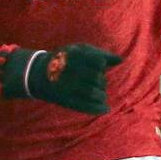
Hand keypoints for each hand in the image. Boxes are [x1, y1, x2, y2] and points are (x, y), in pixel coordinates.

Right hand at [3, 43, 122, 114]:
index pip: (100, 62)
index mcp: (74, 55)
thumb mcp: (80, 50)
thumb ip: (101, 54)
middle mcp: (71, 71)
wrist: (39, 73)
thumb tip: (121, 60)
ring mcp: (68, 87)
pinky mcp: (67, 101)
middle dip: (101, 81)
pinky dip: (99, 108)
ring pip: (96, 93)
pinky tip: (105, 109)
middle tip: (94, 81)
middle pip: (99, 78)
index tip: (96, 66)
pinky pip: (87, 107)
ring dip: (101, 95)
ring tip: (98, 93)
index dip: (101, 65)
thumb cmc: (66, 59)